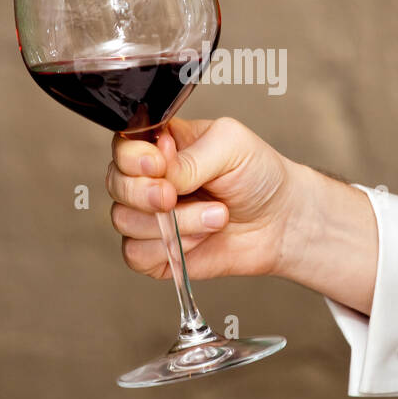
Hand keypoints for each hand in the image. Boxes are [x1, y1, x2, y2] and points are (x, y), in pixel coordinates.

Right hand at [105, 116, 378, 311]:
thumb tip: (160, 174)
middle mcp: (149, 179)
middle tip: (176, 196)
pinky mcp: (155, 252)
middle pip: (115, 183)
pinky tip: (201, 239)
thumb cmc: (259, 175)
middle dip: (145, 193)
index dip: (134, 158)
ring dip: (175, 223)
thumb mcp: (231, 146)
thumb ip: (190, 157)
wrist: (282, 222)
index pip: (123, 145)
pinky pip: (135, 254)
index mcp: (161, 144)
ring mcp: (149, 216)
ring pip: (124, 220)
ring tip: (216, 216)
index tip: (159, 164)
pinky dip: (169, 249)